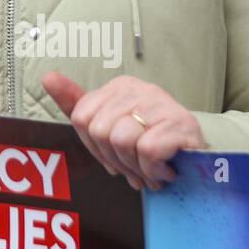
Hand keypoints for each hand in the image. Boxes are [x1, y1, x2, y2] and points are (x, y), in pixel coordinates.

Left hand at [42, 72, 204, 190]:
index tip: (113, 159)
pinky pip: (147, 151)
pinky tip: (166, 169)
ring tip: (151, 170)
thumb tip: (48, 77)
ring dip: (136, 167)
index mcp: (118, 87)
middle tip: (135, 170)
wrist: (199, 157)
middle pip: (99, 131)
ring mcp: (160, 102)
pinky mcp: (180, 122)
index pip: (81, 118)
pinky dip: (153, 169)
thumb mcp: (111, 124)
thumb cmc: (151, 141)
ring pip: (121, 140)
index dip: (94, 148)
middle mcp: (137, 88)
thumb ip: (77, 104)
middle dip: (116, 161)